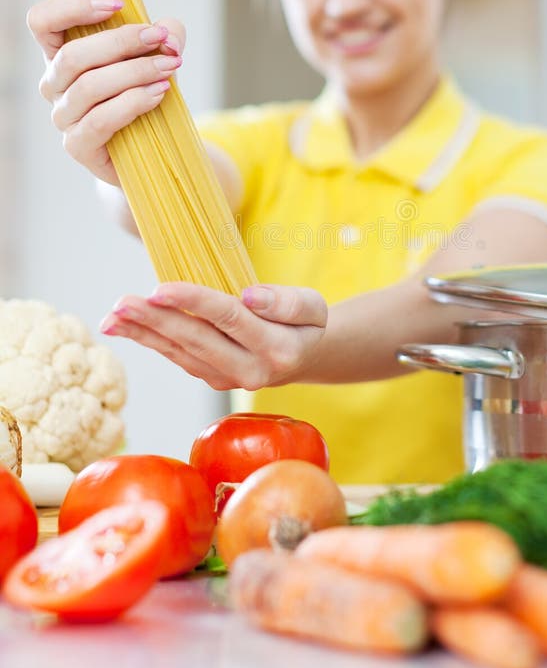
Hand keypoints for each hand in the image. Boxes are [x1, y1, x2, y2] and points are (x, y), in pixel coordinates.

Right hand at [26, 0, 184, 184]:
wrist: (157, 147)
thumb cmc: (148, 92)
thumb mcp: (159, 54)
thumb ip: (167, 35)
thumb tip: (168, 35)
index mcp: (61, 54)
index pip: (42, 22)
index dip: (72, 7)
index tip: (118, 4)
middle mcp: (54, 85)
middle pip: (72, 55)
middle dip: (121, 42)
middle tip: (160, 38)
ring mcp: (63, 118)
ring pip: (89, 87)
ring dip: (134, 72)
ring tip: (169, 67)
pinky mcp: (78, 146)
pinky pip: (100, 120)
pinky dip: (133, 102)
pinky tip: (159, 93)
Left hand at [99, 282, 327, 389]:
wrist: (304, 357)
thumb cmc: (306, 324)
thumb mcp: (313, 306)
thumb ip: (286, 301)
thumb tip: (249, 296)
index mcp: (277, 349)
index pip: (230, 319)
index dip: (194, 302)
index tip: (160, 288)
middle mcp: (250, 371)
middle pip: (197, 340)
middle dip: (156, 320)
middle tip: (122, 303)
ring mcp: (227, 379)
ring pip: (180, 352)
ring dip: (143, 332)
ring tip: (113, 314)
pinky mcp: (211, 378)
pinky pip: (176, 357)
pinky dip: (149, 340)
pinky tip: (125, 326)